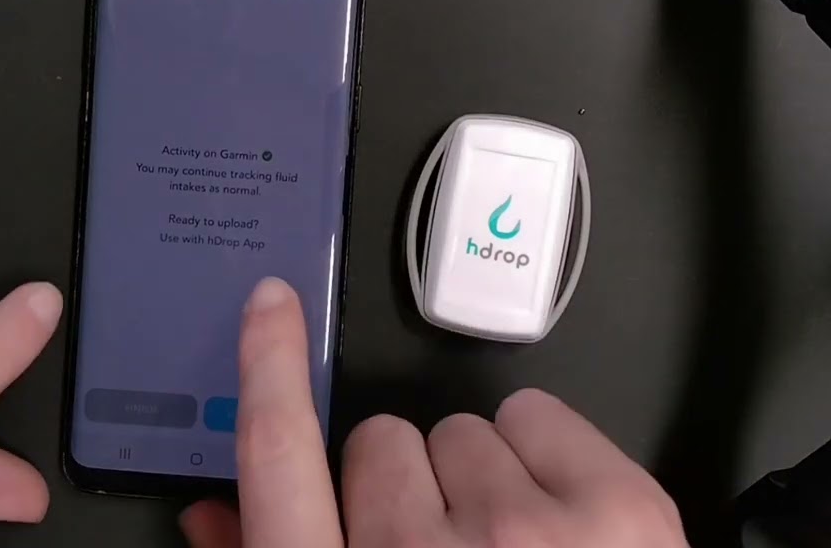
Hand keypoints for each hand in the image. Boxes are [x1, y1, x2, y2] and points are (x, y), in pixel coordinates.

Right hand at [180, 278, 688, 547]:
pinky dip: (543, 460)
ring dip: (480, 482)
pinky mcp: (616, 509)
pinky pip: (535, 415)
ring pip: (462, 432)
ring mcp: (524, 534)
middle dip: (407, 489)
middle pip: (382, 443)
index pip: (280, 460)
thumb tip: (213, 516)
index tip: (271, 305)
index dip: (270, 369)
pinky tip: (562, 528)